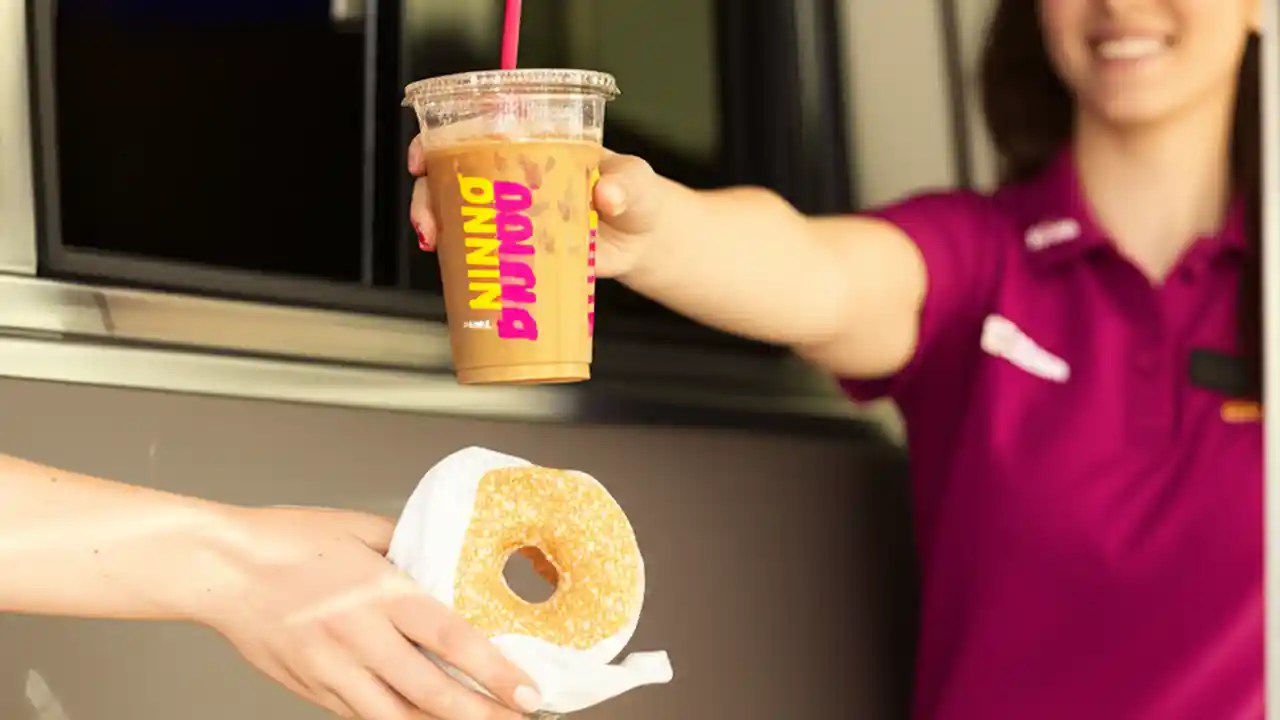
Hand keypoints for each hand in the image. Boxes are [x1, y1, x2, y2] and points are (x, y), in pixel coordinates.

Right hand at [202, 506, 540, 719]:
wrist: (218, 568)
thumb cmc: (286, 540)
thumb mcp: (360, 528)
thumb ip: (408, 547)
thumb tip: (445, 557)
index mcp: (379, 592)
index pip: (451, 641)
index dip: (495, 673)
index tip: (529, 692)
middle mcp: (360, 638)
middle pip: (432, 692)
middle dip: (482, 715)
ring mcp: (333, 671)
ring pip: (397, 717)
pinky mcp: (311, 689)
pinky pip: (363, 717)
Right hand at [407, 135, 668, 279]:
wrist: (643, 241)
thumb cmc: (636, 197)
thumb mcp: (635, 180)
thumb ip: (627, 182)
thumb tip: (606, 192)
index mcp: (532, 144)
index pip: (476, 130)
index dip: (439, 141)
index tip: (423, 158)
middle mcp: (511, 176)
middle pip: (451, 175)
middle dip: (427, 194)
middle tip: (429, 219)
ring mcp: (510, 214)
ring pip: (456, 213)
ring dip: (435, 225)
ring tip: (434, 244)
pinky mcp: (516, 249)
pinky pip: (479, 250)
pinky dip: (459, 259)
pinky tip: (454, 270)